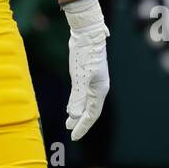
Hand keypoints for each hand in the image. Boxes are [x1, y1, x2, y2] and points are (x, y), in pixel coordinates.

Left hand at [63, 0, 109, 140]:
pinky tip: (70, 104)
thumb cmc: (85, 53)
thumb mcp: (80, 76)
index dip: (83, 126)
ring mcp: (92, 79)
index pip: (92, 114)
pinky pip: (81, 93)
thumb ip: (78, 96)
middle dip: (81, 122)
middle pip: (90, 110)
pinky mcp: (85, 72)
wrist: (87, 32)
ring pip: (85, 101)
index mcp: (100, 89)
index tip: (73, 136)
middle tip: (71, 132)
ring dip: (78, 112)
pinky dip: (76, 101)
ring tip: (68, 122)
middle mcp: (98, 86)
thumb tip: (74, 115)